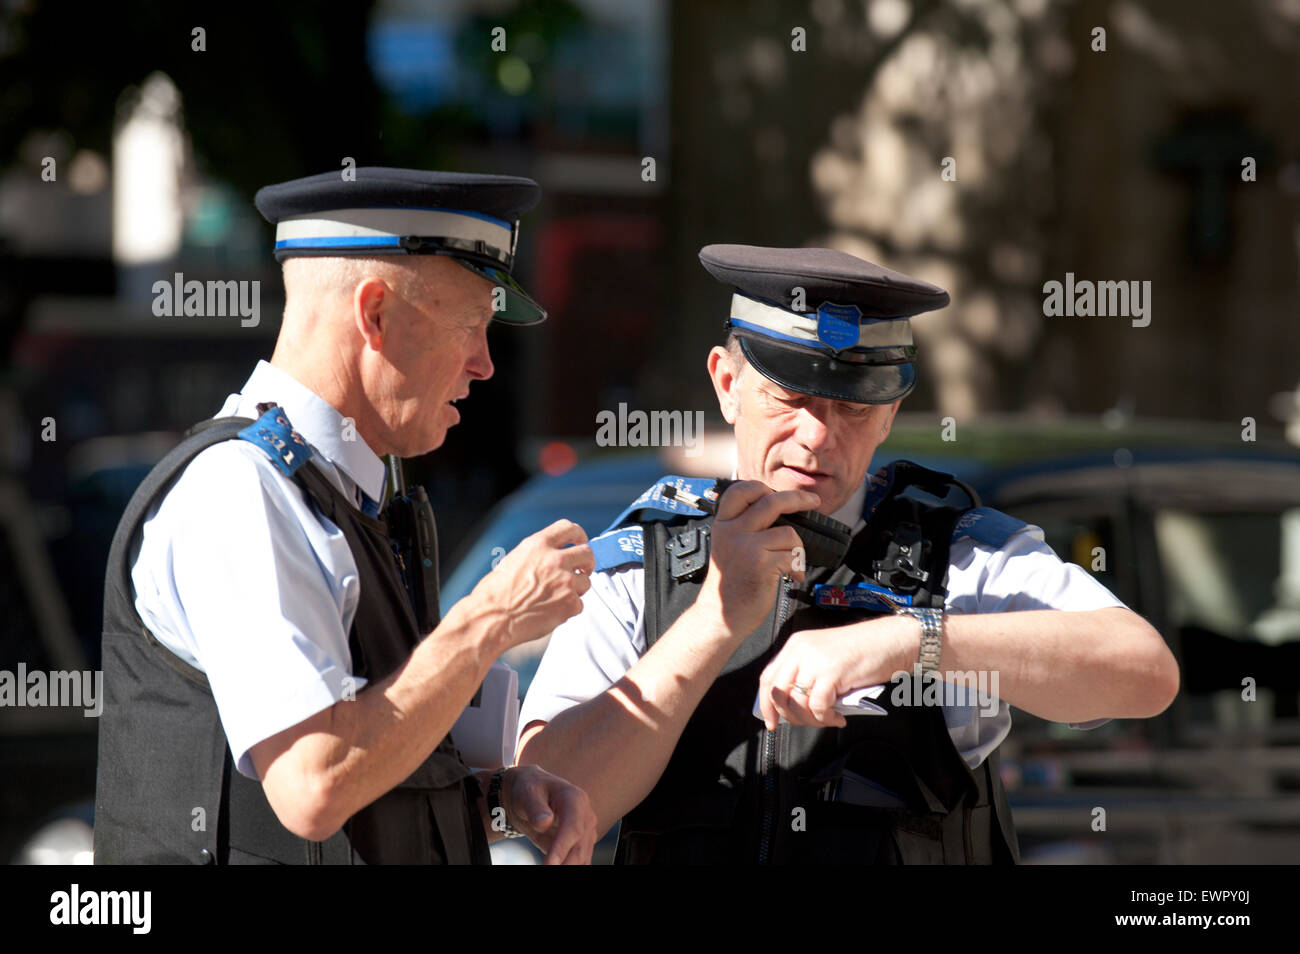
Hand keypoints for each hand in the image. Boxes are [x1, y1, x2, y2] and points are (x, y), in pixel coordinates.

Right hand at [469, 520, 593, 649]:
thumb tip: (556, 557)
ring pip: (586, 582)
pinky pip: (579, 604)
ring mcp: (565, 581)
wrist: (493, 618)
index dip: (578, 535)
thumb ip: (538, 555)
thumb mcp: (514, 560)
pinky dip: (569, 609)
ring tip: (556, 597)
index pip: (568, 528)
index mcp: (538, 545)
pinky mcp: (570, 603)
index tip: (580, 541)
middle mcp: (555, 560)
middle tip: (581, 570)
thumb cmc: (496, 594)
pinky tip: (552, 610)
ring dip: (576, 589)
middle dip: (586, 563)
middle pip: (587, 553)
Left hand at [501, 764, 597, 864]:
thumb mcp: (527, 793)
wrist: (533, 795)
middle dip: (564, 864)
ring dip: (568, 866)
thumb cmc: (530, 790)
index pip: (573, 828)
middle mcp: (586, 816)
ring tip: (548, 866)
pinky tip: (555, 865)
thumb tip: (544, 823)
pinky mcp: (581, 843)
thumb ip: (535, 807)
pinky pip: (579, 861)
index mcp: (575, 799)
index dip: (562, 848)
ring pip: (582, 857)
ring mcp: (586, 831)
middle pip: (580, 848)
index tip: (549, 865)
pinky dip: (568, 866)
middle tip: (546, 869)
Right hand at [697, 481, 820, 635]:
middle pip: (772, 502)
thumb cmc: (730, 584)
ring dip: (797, 549)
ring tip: (791, 563)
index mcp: (723, 524)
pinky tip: (791, 577)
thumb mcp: (728, 547)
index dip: (762, 487)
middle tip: (813, 501)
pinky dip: (797, 567)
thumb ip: (745, 527)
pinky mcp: (760, 564)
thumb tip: (781, 512)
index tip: (777, 491)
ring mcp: (746, 546)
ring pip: (788, 533)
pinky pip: (792, 555)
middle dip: (799, 499)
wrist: (721, 615)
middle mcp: (732, 531)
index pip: (741, 491)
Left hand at [757, 615, 913, 730]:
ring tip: (828, 719)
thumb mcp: (826, 658)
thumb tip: (792, 707)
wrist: (893, 640)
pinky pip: (817, 706)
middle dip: (787, 715)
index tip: (772, 722)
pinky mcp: (831, 671)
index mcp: (796, 645)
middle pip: (777, 691)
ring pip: (797, 702)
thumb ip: (807, 675)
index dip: (766, 703)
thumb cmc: (865, 651)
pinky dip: (826, 718)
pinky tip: (838, 718)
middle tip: (806, 723)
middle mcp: (800, 650)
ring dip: (811, 720)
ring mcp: (814, 659)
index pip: (768, 677)